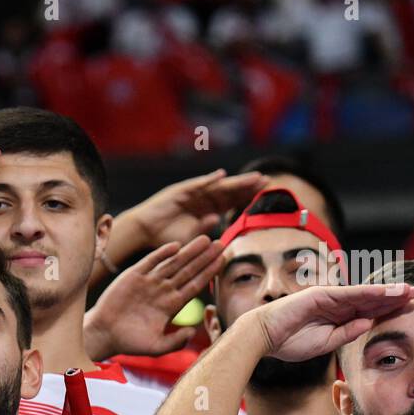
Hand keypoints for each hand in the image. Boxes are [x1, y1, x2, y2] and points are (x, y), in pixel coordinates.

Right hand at [84, 235, 223, 358]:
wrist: (104, 334)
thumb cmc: (131, 342)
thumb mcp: (157, 347)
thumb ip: (176, 342)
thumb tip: (192, 332)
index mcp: (172, 305)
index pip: (195, 285)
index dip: (209, 273)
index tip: (223, 261)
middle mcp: (163, 290)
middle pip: (189, 270)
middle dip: (204, 258)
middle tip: (221, 244)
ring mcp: (149, 282)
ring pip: (173, 263)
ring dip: (189, 252)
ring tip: (205, 240)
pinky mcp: (133, 276)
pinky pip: (151, 262)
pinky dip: (162, 254)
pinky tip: (176, 246)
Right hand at [123, 169, 266, 247]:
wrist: (145, 231)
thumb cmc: (167, 238)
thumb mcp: (192, 238)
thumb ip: (206, 231)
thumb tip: (220, 225)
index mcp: (208, 210)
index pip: (232, 202)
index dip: (248, 198)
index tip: (266, 195)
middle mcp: (203, 199)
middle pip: (230, 191)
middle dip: (248, 186)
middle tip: (268, 181)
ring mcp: (193, 193)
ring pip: (218, 186)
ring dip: (235, 182)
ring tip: (252, 178)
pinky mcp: (180, 191)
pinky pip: (197, 185)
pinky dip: (208, 180)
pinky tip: (221, 176)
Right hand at [251, 282, 413, 362]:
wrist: (263, 337)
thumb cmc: (289, 342)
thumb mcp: (325, 343)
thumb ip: (346, 334)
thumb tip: (368, 324)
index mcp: (336, 317)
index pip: (367, 311)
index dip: (388, 309)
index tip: (409, 308)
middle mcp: (335, 303)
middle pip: (371, 300)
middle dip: (394, 298)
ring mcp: (329, 297)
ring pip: (365, 294)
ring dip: (387, 293)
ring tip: (409, 291)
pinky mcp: (322, 294)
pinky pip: (350, 293)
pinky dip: (369, 292)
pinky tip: (386, 293)